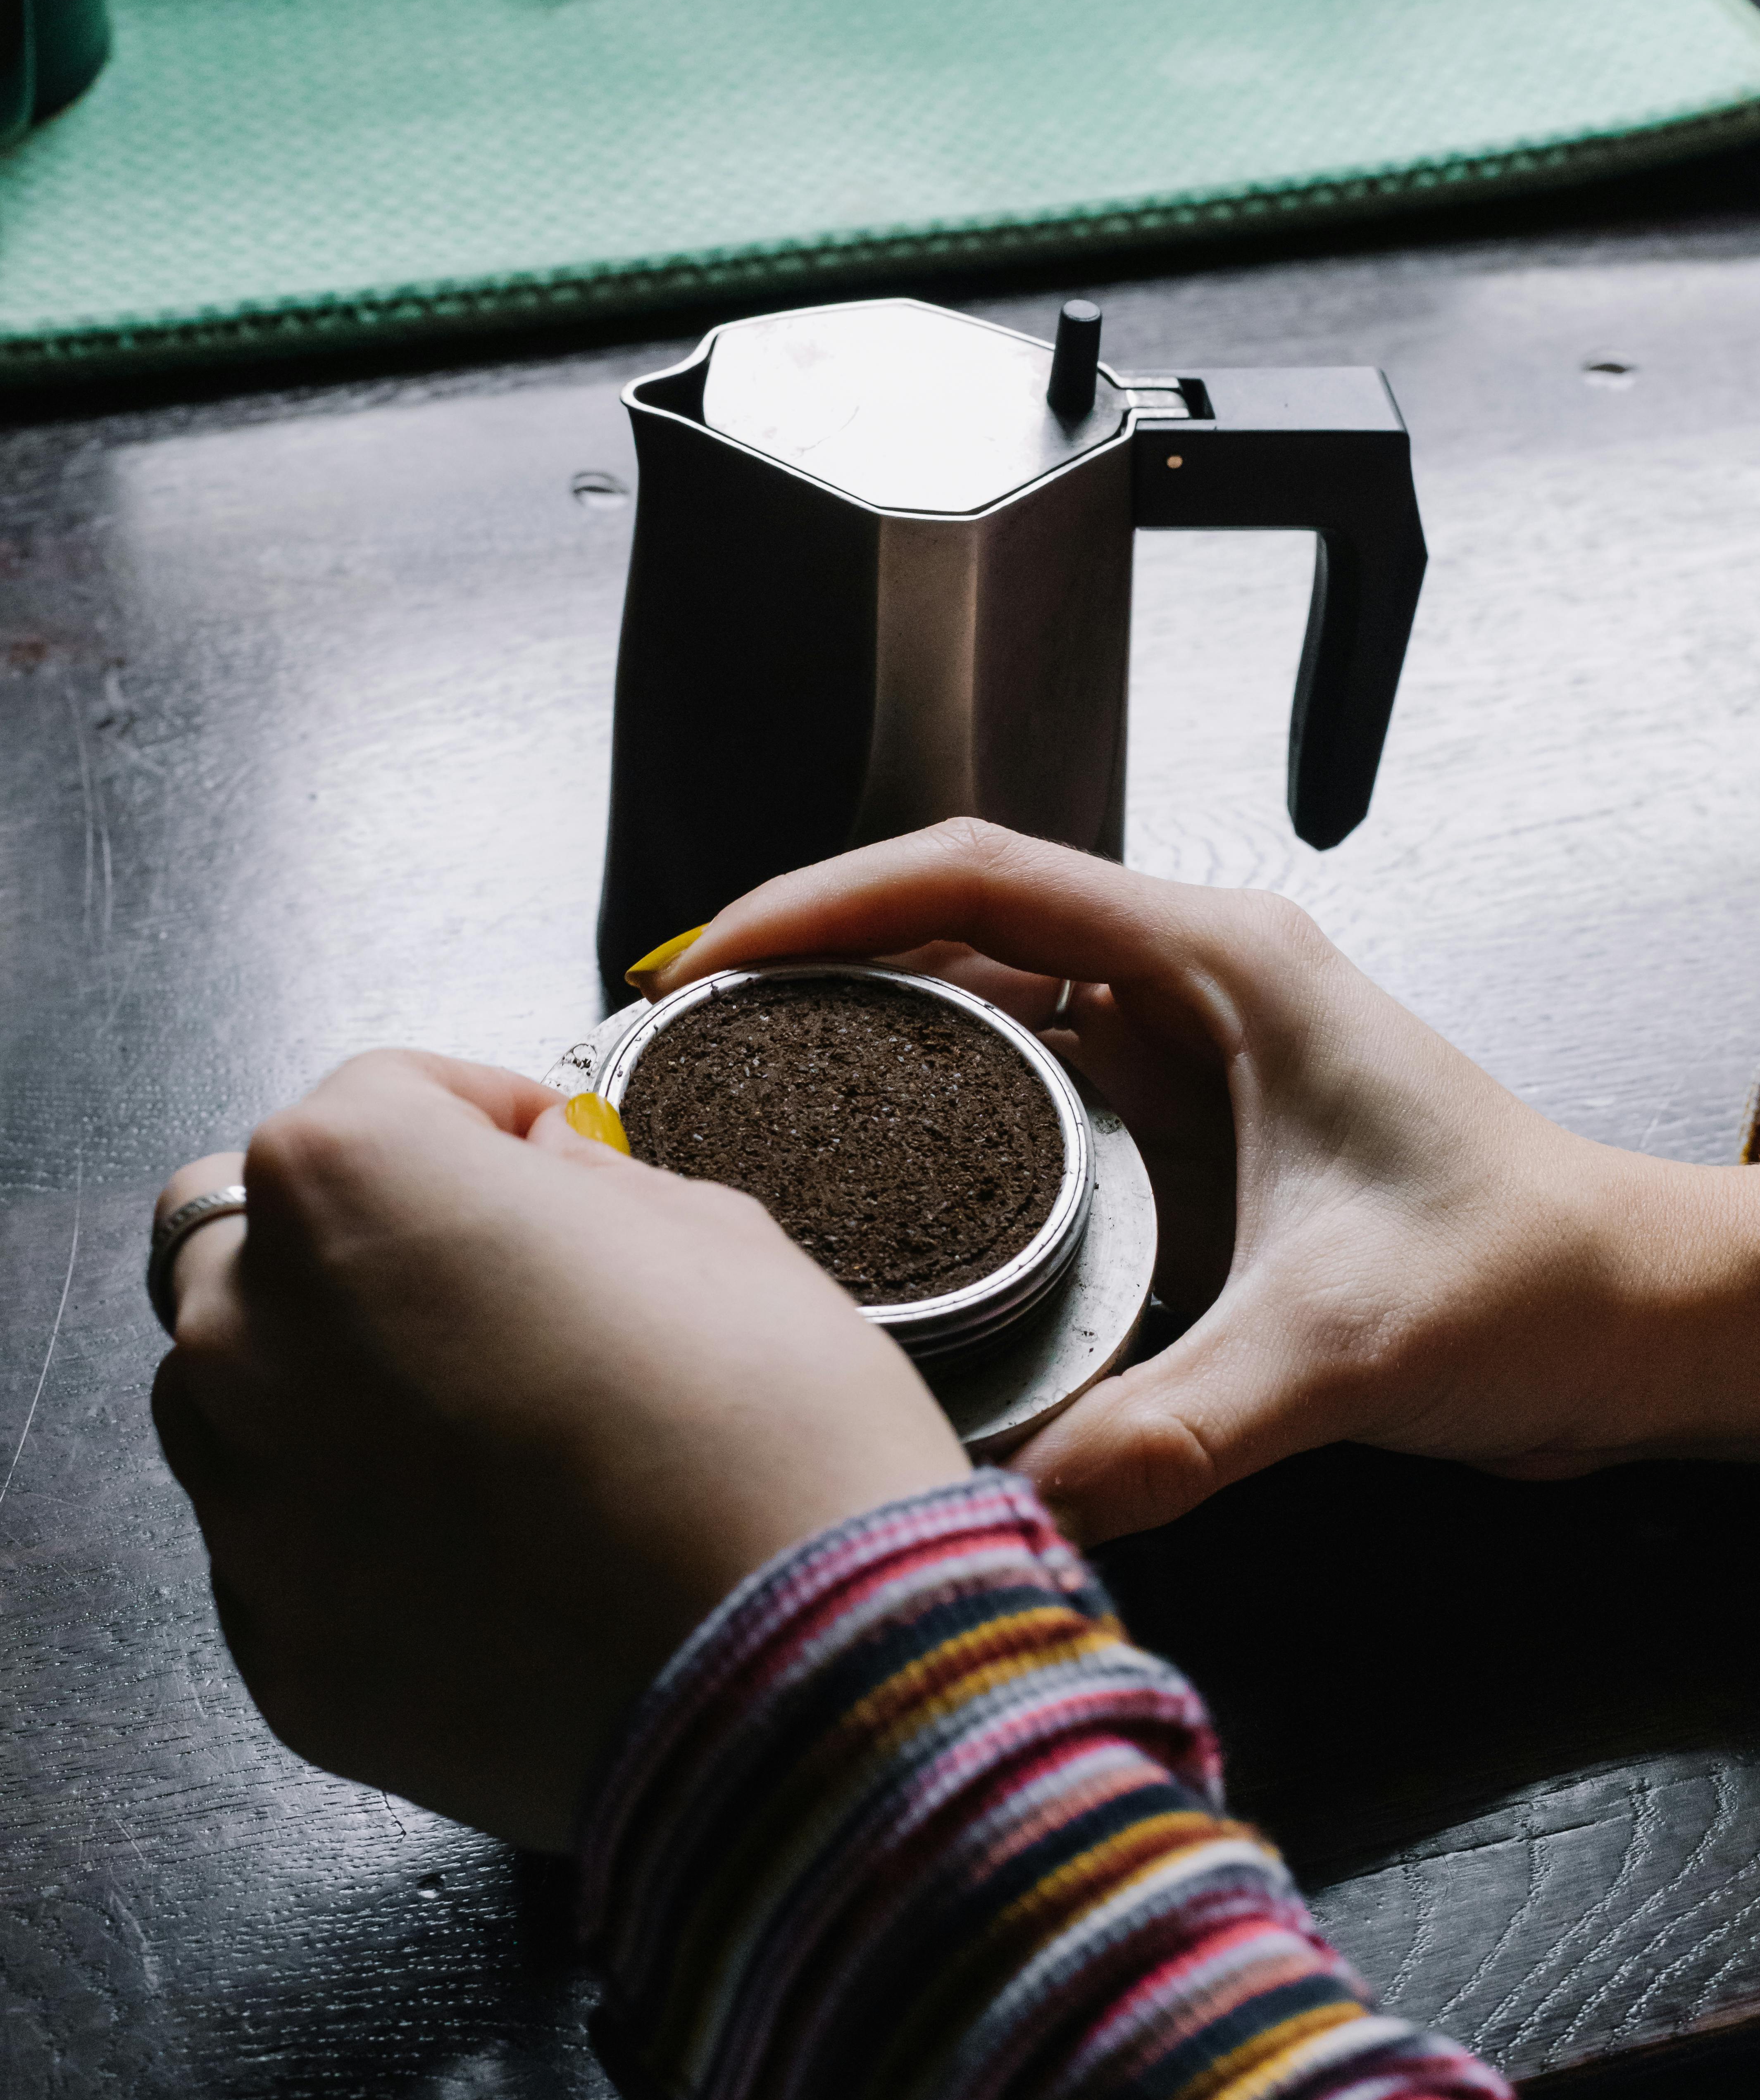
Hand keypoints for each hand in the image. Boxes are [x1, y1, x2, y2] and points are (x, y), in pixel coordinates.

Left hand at [151, 1050, 964, 1846]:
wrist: (800, 1675)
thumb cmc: (768, 1425)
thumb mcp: (713, 1231)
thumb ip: (589, 1185)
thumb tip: (543, 1173)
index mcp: (350, 1180)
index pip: (379, 1096)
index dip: (477, 1115)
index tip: (544, 1152)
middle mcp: (248, 1328)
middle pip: (251, 1237)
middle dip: (354, 1237)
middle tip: (481, 1281)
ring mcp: (246, 1500)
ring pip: (231, 1392)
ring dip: (323, 1379)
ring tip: (477, 1427)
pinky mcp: (273, 1651)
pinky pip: (280, 1547)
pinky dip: (352, 1530)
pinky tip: (484, 1552)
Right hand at [637, 820, 1759, 1543]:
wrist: (1628, 1319)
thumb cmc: (1528, 1277)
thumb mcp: (1342, 1347)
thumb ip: (1180, 1425)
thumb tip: (1015, 1507)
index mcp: (1217, 961)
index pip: (979, 876)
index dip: (827, 901)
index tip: (712, 959)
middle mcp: (1185, 983)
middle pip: (954, 928)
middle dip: (810, 967)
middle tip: (682, 1043)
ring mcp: (1176, 1055)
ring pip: (979, 1008)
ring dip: (859, 1036)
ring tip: (732, 1096)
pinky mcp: (1176, 1129)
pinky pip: (1021, 1093)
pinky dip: (928, 1116)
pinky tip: (854, 1178)